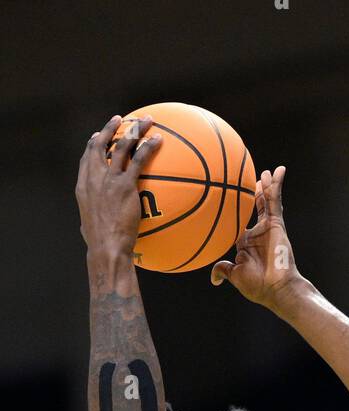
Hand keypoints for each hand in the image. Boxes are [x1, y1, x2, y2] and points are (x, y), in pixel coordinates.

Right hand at [76, 114, 161, 257]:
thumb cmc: (100, 245)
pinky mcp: (125, 185)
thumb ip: (95, 220)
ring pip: (121, 145)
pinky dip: (148, 147)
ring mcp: (109, 179)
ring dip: (134, 129)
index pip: (87, 160)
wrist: (106, 247)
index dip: (93, 146)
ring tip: (146, 120)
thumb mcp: (90, 229)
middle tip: (119, 119)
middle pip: (100, 145)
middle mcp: (94, 178)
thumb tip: (96, 229)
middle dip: (110, 129)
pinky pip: (139, 159)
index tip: (98, 136)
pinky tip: (158, 140)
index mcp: (83, 187)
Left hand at [211, 166, 299, 306]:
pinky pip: (276, 200)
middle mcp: (258, 232)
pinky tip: (279, 171)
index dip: (238, 209)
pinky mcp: (277, 223)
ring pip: (267, 201)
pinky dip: (277, 185)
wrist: (275, 288)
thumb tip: (214, 279)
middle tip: (254, 180)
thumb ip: (224, 269)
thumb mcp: (236, 275)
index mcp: (246, 242)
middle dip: (255, 194)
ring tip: (266, 172)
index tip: (232, 199)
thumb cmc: (257, 285)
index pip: (241, 220)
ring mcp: (269, 227)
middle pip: (256, 208)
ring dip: (267, 186)